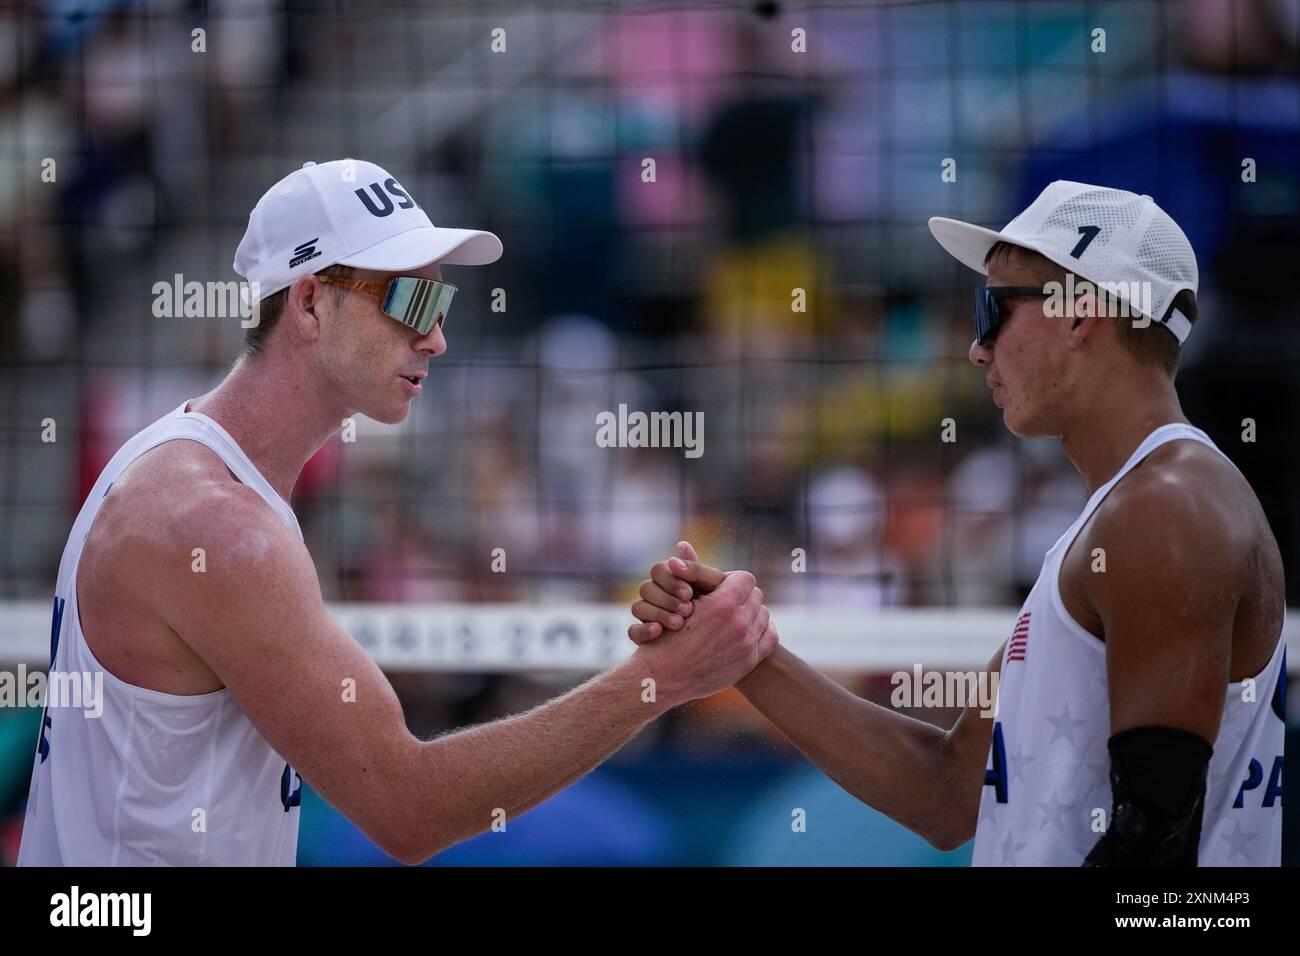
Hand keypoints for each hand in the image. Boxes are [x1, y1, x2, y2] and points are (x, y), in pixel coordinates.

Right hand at [629, 541, 726, 644]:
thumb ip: (701, 571)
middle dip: (667, 598)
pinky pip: (633, 632)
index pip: (658, 569)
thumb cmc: (722, 615)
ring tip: (679, 624)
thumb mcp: (716, 591)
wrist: (720, 648)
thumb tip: (681, 544)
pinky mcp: (645, 639)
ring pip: (637, 607)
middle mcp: (656, 597)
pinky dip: (644, 631)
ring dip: (658, 613)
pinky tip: (659, 632)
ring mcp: (648, 618)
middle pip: (645, 587)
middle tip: (688, 609)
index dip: (671, 580)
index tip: (689, 593)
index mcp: (670, 581)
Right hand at [630, 567, 777, 706]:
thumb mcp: (678, 600)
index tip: (722, 585)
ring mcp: (746, 644)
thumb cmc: (665, 635)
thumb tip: (685, 544)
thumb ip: (692, 574)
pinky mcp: (749, 660)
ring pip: (764, 614)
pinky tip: (749, 629)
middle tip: (728, 600)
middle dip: (742, 595)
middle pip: (756, 595)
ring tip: (735, 615)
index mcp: (721, 605)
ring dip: (752, 612)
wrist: (663, 676)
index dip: (733, 579)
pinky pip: (770, 636)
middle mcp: (738, 623)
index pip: (745, 578)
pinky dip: (762, 629)